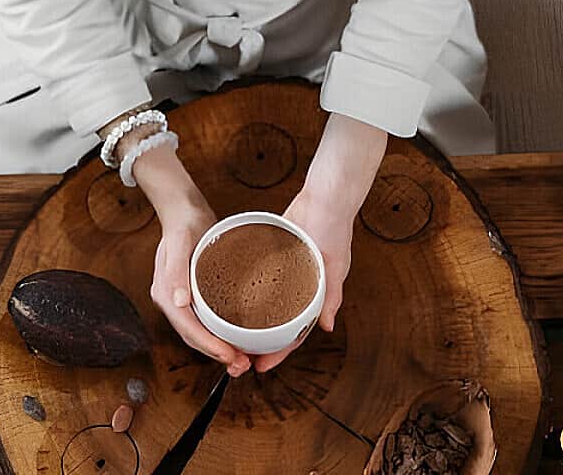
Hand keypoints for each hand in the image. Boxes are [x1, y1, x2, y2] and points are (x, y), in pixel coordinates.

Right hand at [151, 203, 250, 376]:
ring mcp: (182, 299)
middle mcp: (172, 300)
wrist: (184, 209)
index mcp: (165, 293)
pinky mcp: (195, 294)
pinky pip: (207, 321)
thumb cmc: (183, 223)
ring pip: (201, 332)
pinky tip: (239, 337)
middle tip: (242, 365)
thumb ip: (177, 272)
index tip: (229, 356)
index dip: (209, 346)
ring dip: (220, 348)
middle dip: (217, 354)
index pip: (188, 329)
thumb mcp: (181, 242)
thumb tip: (178, 302)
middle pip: (194, 337)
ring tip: (244, 359)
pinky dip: (222, 333)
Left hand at [252, 112, 384, 372]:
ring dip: (252, 322)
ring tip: (230, 336)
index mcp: (316, 295)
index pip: (294, 333)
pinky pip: (259, 280)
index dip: (279, 352)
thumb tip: (326, 327)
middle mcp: (300, 288)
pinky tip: (228, 300)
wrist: (325, 195)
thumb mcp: (334, 265)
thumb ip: (331, 296)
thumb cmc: (334, 228)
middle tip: (239, 356)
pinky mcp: (274, 258)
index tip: (261, 367)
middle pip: (277, 324)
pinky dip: (247, 292)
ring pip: (266, 306)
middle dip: (260, 343)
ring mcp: (286, 274)